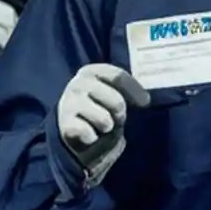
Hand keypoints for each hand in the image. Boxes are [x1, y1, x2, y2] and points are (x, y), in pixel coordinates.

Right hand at [57, 64, 150, 181]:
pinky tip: (90, 135)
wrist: (75, 129)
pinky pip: (89, 134)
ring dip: (107, 126)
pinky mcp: (65, 124)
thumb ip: (126, 90)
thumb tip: (146, 100)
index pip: (118, 76)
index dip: (134, 91)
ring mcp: (69, 103)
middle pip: (116, 101)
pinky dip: (93, 137)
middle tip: (117, 117)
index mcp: (91, 71)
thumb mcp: (112, 92)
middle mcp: (78, 84)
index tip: (145, 104)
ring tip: (103, 126)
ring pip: (104, 119)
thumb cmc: (99, 107)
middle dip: (121, 113)